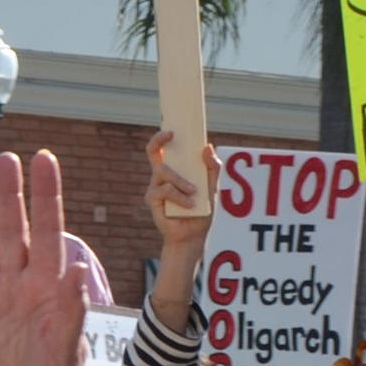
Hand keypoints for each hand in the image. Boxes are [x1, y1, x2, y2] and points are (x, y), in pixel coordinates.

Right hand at [0, 152, 106, 365]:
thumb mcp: (68, 350)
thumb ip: (70, 308)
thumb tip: (78, 267)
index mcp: (48, 288)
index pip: (48, 230)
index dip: (46, 195)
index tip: (44, 159)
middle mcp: (18, 286)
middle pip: (12, 229)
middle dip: (10, 193)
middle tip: (6, 156)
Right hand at [143, 128, 217, 281]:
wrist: (193, 236)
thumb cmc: (201, 212)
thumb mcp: (213, 187)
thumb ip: (213, 167)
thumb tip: (207, 146)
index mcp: (174, 170)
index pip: (164, 149)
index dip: (163, 136)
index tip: (173, 129)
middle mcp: (161, 176)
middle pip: (152, 151)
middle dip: (159, 139)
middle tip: (170, 134)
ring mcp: (155, 187)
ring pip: (164, 172)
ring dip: (182, 182)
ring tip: (194, 194)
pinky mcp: (153, 200)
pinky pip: (165, 190)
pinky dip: (180, 197)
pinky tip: (189, 205)